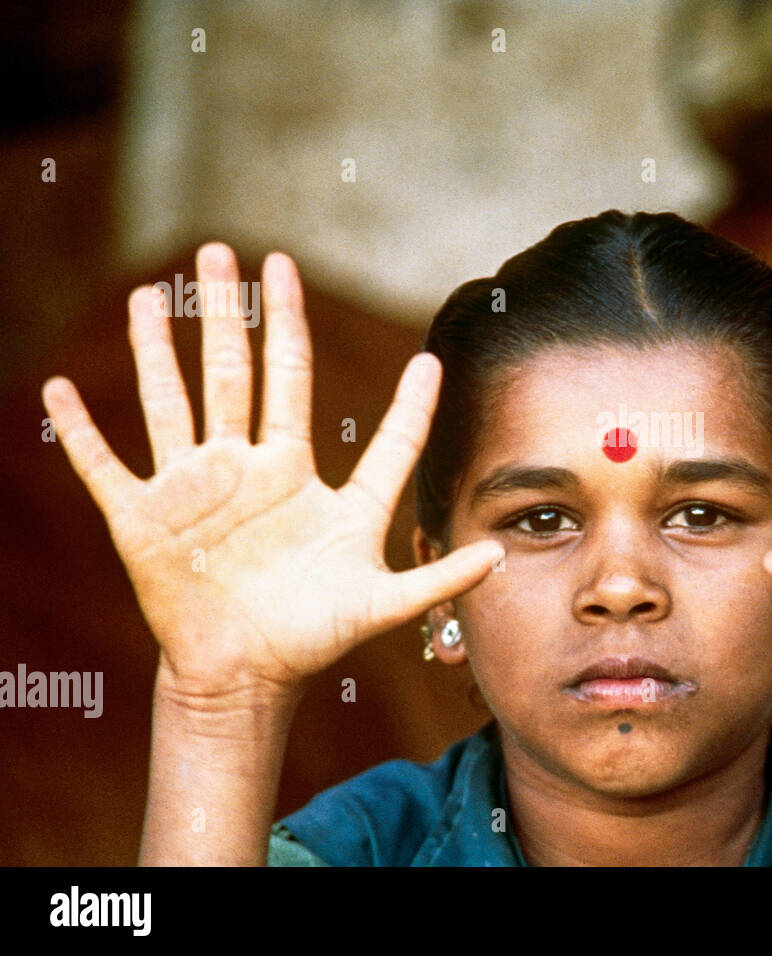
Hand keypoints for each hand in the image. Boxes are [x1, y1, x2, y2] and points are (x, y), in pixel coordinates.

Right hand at [42, 243, 501, 694]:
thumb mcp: (382, 604)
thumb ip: (438, 580)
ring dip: (162, 347)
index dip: (406, 404)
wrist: (245, 677)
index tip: (431, 361)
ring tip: (157, 290)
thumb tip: (500, 555)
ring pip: (177, 400)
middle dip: (247, 314)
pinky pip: (107, 466)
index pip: (367, 432)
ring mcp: (198, 489)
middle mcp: (257, 471)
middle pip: (251, 376)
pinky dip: (83, 432)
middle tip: (240, 252)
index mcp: (314, 485)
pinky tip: (61, 388)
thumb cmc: (313, 637)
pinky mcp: (146, 519)